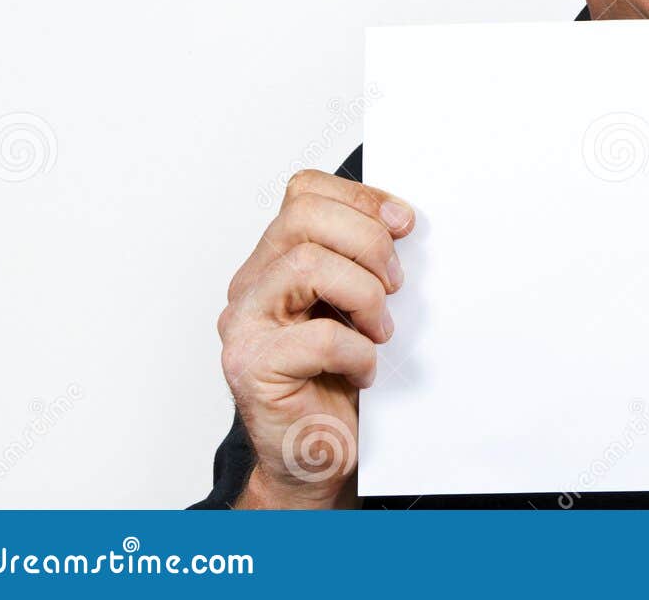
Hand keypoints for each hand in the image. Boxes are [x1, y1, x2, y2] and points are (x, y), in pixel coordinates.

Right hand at [217, 169, 414, 507]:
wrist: (317, 455)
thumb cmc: (339, 380)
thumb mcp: (359, 305)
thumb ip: (363, 261)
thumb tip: (403, 221)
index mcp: (274, 260)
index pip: (304, 192)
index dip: (361, 198)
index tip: (404, 223)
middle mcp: (250, 285)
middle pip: (303, 216)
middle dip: (368, 242)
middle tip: (395, 285)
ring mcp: (243, 324)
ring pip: (308, 265)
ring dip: (364, 295)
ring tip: (379, 331)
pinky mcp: (251, 367)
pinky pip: (318, 337)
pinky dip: (358, 352)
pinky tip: (362, 371)